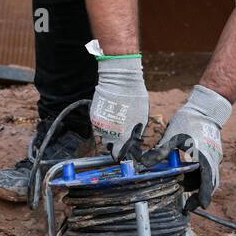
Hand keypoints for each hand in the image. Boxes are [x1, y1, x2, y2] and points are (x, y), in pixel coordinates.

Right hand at [87, 39, 148, 160]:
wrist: (120, 80)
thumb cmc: (135, 98)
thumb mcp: (142, 117)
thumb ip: (136, 132)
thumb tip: (135, 142)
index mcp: (123, 135)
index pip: (119, 154)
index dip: (122, 155)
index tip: (124, 154)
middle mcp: (109, 133)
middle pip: (110, 146)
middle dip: (116, 143)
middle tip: (122, 134)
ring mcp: (99, 125)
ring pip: (103, 135)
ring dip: (109, 132)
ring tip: (116, 120)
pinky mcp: (93, 117)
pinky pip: (98, 126)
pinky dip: (103, 123)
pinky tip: (110, 113)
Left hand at [144, 85, 231, 209]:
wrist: (205, 109)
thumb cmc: (189, 121)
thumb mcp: (173, 137)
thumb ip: (160, 152)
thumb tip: (143, 164)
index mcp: (204, 158)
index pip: (207, 182)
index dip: (203, 195)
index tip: (199, 206)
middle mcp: (213, 160)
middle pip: (209, 183)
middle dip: (199, 194)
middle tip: (188, 204)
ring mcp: (214, 157)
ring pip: (209, 177)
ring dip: (198, 184)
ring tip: (184, 189)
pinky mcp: (213, 153)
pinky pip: (208, 170)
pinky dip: (200, 176)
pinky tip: (188, 174)